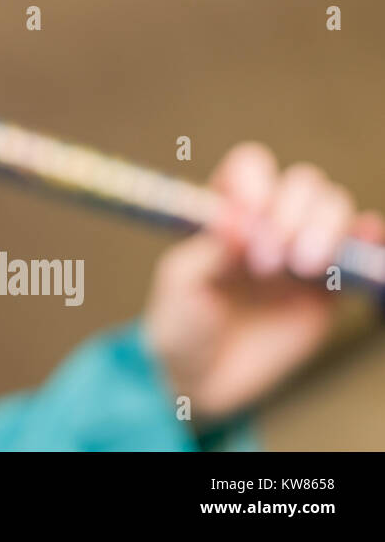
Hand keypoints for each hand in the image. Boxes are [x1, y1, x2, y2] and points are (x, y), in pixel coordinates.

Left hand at [144, 142, 383, 423]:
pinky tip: (366, 239)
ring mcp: (301, 250)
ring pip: (333, 207)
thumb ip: (210, 251)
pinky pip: (361, 253)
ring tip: (300, 268)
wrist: (204, 379)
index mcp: (225, 212)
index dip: (256, 184)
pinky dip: (369, 240)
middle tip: (266, 262)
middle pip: (301, 183)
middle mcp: (267, 222)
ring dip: (324, 226)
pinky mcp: (330, 287)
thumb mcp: (181, 286)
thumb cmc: (182, 323)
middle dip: (290, 213)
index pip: (250, 168)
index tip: (248, 217)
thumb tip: (240, 221)